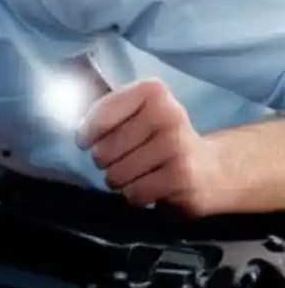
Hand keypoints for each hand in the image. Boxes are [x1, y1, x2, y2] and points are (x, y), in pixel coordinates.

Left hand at [76, 79, 227, 215]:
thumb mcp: (136, 114)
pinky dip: (136, 195)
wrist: (211, 168)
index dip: (86, 134)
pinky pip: (133, 193)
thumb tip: (76, 130)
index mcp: (153, 91)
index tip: (86, 141)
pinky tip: (152, 186)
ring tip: (139, 173)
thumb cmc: (159, 138)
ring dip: (120, 180)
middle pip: (104, 150)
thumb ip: (105, 113)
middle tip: (124, 159)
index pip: (100, 116)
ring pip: (116, 175)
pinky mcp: (182, 178)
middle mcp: (168, 114)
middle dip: (105, 161)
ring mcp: (177, 147)